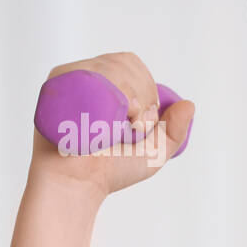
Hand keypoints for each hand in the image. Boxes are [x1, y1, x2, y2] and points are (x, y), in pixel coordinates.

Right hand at [29, 52, 195, 202]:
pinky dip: (111, 93)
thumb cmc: (112, 170)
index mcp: (106, 87)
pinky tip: (113, 119)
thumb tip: (189, 104)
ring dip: (130, 98)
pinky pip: (88, 74)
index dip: (146, 87)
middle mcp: (87, 80)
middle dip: (143, 94)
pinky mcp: (57, 87)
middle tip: (134, 128)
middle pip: (124, 63)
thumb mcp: (154, 152)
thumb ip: (175, 130)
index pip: (131, 65)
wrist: (79, 183)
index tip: (143, 120)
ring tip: (120, 129)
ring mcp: (71, 82)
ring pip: (111, 68)